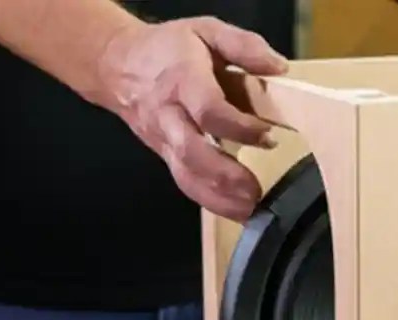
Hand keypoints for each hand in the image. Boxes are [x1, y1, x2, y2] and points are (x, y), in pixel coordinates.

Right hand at [97, 17, 288, 220]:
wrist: (118, 64)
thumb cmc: (169, 49)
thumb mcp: (207, 30)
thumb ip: (245, 46)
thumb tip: (279, 67)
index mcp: (183, 79)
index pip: (209, 110)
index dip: (239, 127)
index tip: (268, 136)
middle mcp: (169, 114)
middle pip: (191, 151)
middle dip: (225, 175)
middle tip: (257, 190)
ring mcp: (164, 139)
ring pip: (186, 175)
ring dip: (219, 198)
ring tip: (252, 209)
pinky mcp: (165, 156)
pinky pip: (185, 183)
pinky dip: (211, 202)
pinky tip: (238, 211)